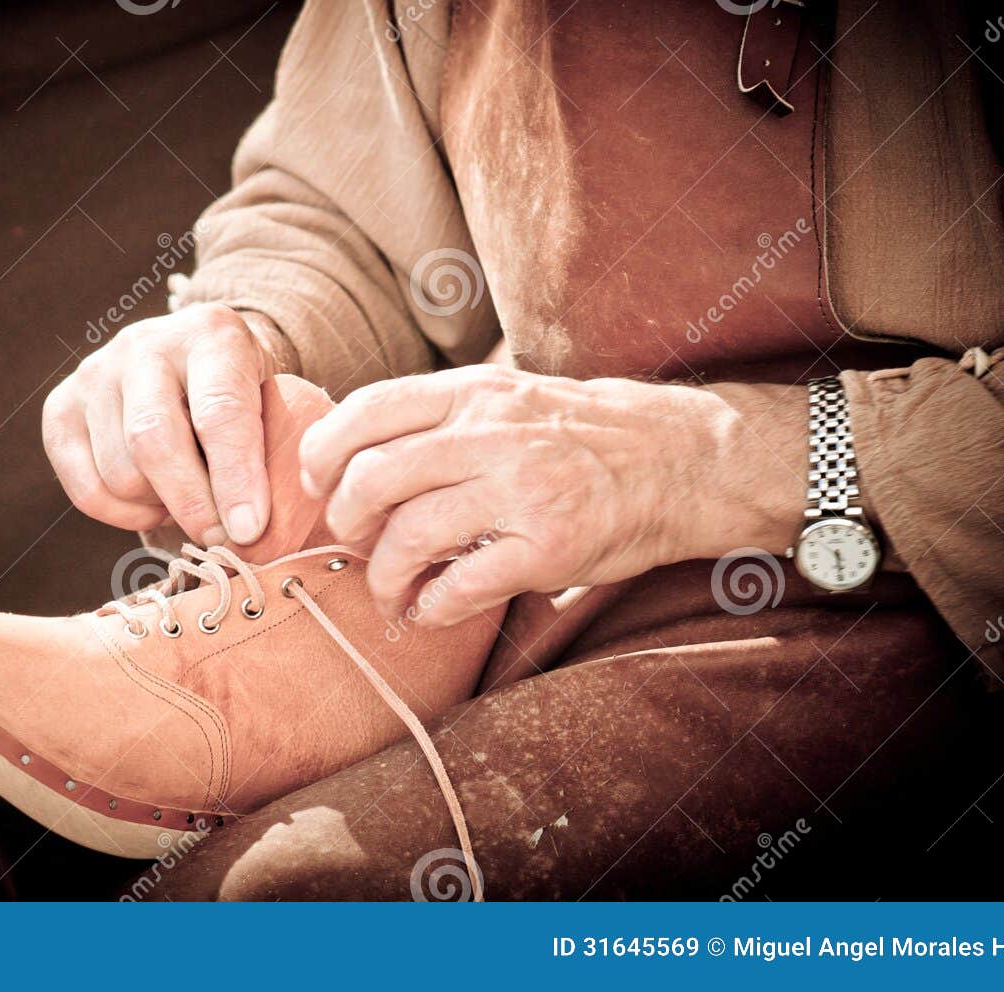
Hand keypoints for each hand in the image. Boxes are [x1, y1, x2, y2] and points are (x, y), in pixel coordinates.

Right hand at [43, 304, 277, 544]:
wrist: (191, 356)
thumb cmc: (241, 393)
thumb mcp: (271, 404)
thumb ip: (270, 456)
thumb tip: (251, 534)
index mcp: (210, 334)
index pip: (218, 411)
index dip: (235, 478)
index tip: (248, 530)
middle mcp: (144, 345)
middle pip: (154, 440)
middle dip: (192, 504)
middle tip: (221, 539)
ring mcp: (95, 373)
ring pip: (120, 474)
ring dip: (160, 507)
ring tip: (191, 499)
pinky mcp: (61, 408)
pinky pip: (86, 490)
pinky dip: (124, 516)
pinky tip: (155, 502)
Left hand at [298, 365, 805, 625]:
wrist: (683, 459)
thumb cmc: (584, 432)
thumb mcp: (510, 396)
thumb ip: (442, 416)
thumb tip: (357, 454)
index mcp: (475, 392)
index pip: (368, 410)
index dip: (324, 452)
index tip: (319, 483)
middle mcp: (492, 434)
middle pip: (373, 478)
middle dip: (344, 522)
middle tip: (351, 544)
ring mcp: (521, 489)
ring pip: (409, 536)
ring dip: (383, 576)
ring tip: (390, 591)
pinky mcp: (549, 545)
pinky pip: (462, 585)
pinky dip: (431, 607)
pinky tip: (431, 610)